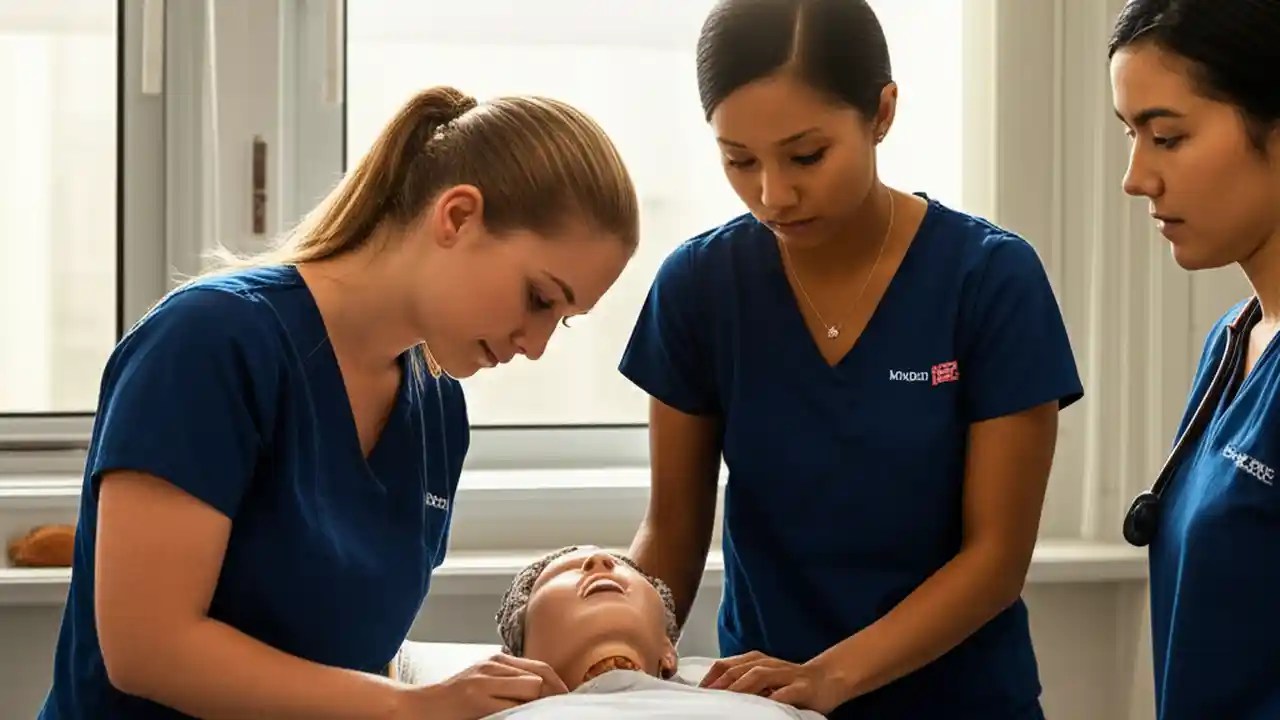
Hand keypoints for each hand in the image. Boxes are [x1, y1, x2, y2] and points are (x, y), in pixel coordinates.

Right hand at [398, 653, 568, 719]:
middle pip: (541, 677)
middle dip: (554, 694)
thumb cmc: (454, 701)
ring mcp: (486, 680)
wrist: (420, 707)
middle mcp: (494, 665)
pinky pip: (514, 704)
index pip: (541, 669)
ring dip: (537, 704)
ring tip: (535, 713)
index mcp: (498, 660)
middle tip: (562, 710)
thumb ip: (510, 682)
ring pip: (532, 688)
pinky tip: (519, 715)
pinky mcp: (478, 698)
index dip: (560, 686)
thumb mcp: (485, 683)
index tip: (570, 700)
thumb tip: (543, 690)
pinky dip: (523, 711)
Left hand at [699, 650, 844, 714]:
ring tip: (728, 699)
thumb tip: (716, 694)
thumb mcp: (766, 678)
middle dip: (722, 683)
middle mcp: (770, 664)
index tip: (698, 692)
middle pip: (740, 669)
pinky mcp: (803, 687)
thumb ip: (745, 682)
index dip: (711, 677)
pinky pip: (786, 692)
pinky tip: (765, 705)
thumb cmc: (792, 682)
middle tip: (707, 697)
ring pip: (759, 675)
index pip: (727, 664)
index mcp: (757, 661)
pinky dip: (774, 697)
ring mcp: (787, 674)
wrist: (828, 678)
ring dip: (742, 686)